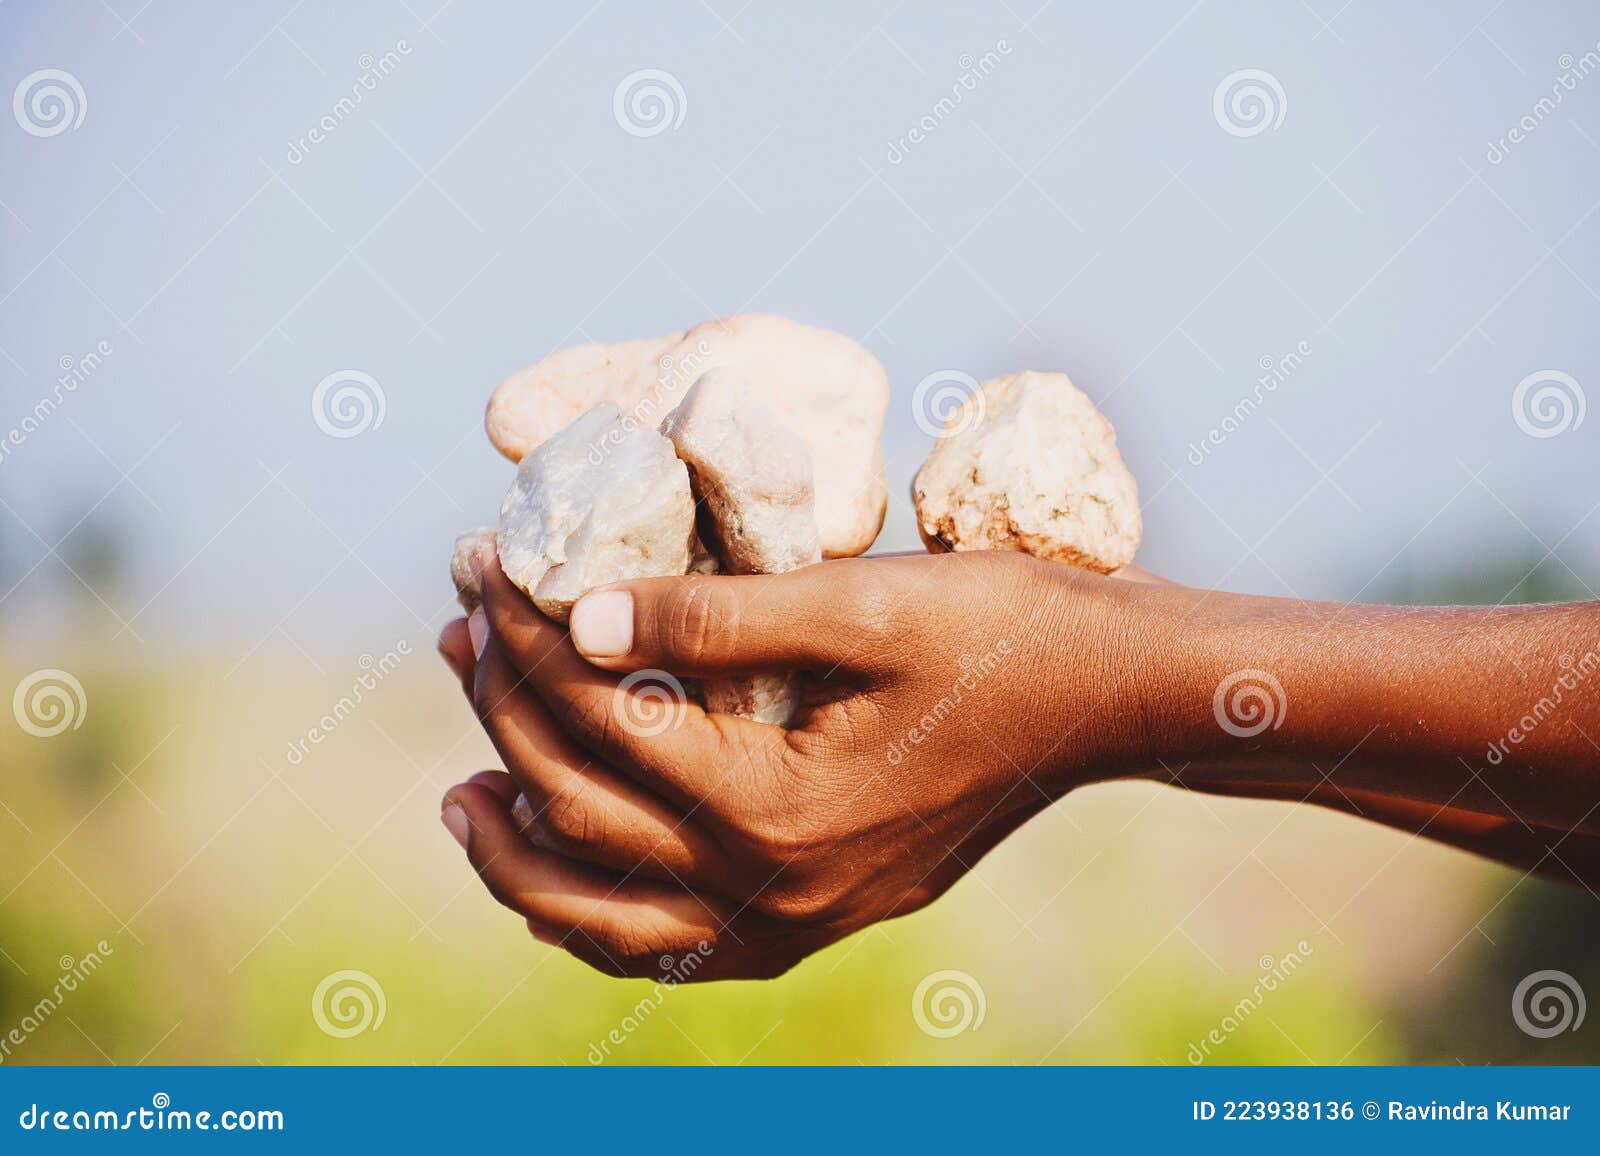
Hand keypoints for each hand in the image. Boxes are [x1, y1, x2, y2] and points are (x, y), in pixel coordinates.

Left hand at [437, 548, 1162, 979]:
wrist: (1108, 700)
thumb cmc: (1004, 633)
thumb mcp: (863, 603)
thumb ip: (716, 615)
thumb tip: (582, 617)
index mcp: (781, 807)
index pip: (600, 718)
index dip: (528, 635)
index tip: (484, 563)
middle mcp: (779, 889)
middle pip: (582, 810)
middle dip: (504, 710)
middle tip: (461, 627)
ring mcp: (800, 919)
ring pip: (608, 919)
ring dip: (519, 854)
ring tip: (459, 788)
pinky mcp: (820, 916)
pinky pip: (676, 949)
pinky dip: (600, 917)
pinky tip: (561, 874)